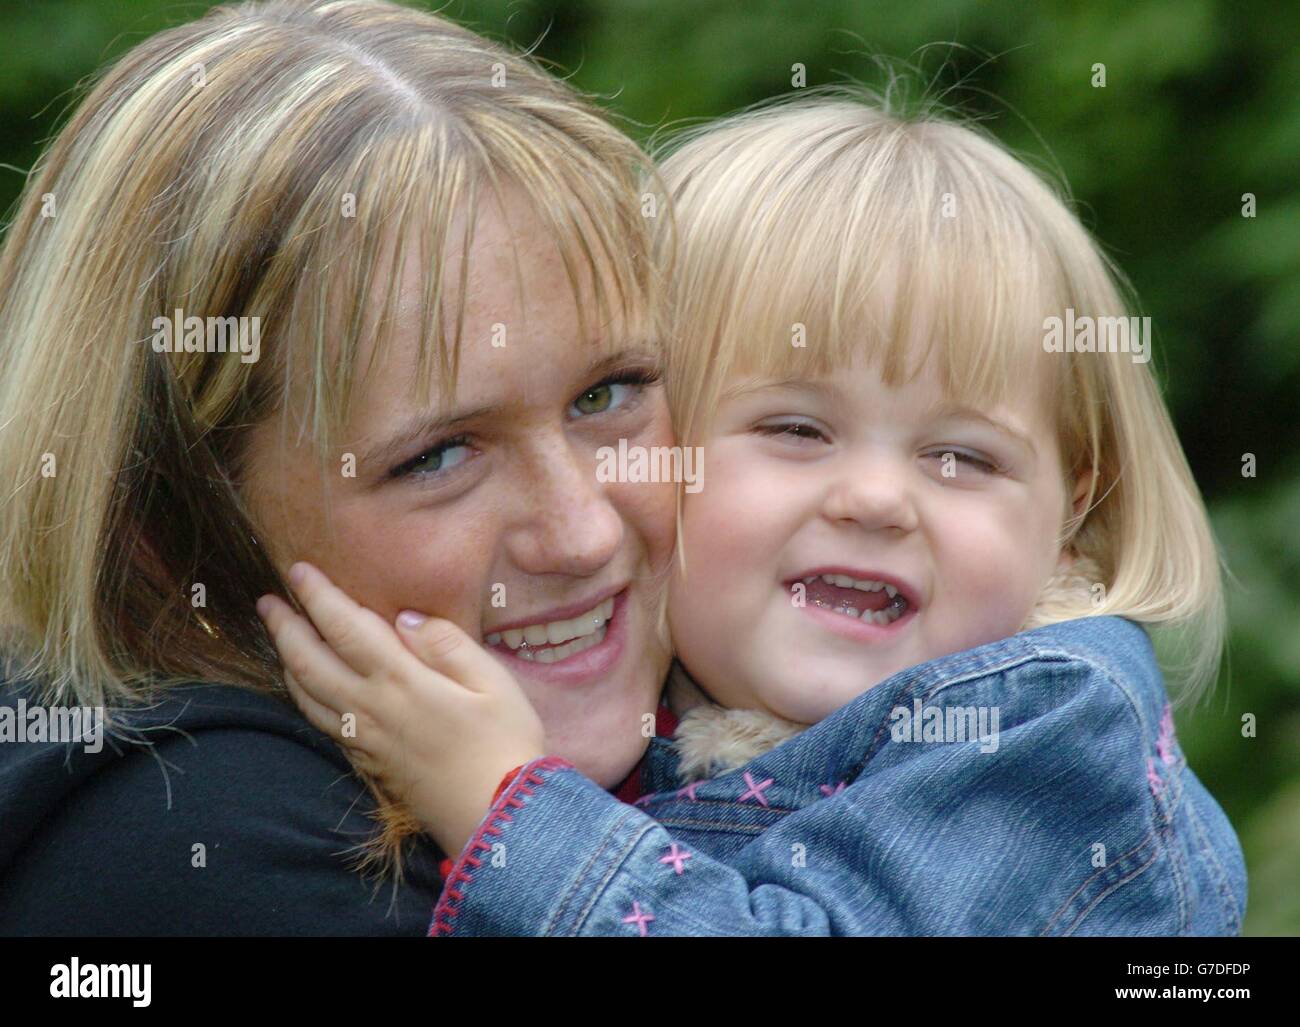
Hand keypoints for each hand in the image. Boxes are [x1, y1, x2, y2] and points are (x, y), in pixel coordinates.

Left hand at [255, 561, 545, 857]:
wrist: (497, 816)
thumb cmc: (505, 743)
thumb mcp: (492, 681)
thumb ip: (446, 643)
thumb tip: (405, 618)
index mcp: (402, 681)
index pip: (346, 628)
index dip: (318, 596)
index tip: (299, 570)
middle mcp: (371, 709)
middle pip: (310, 662)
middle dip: (285, 626)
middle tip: (267, 600)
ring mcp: (365, 740)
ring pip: (306, 695)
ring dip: (286, 660)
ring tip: (279, 636)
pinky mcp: (368, 762)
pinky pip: (320, 722)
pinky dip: (302, 695)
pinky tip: (305, 687)